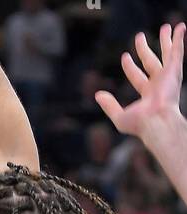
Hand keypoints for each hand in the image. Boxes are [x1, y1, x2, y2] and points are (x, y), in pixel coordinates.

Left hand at [96, 23, 185, 144]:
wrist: (157, 121)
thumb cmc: (140, 124)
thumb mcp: (119, 116)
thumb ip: (109, 105)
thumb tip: (98, 95)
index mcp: (148, 95)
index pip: (137, 76)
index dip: (130, 66)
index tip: (124, 56)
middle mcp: (159, 84)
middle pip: (151, 62)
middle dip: (144, 49)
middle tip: (139, 36)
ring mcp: (168, 77)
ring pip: (167, 54)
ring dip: (166, 40)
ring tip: (165, 27)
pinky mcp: (175, 70)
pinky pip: (177, 50)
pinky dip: (179, 38)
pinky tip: (180, 27)